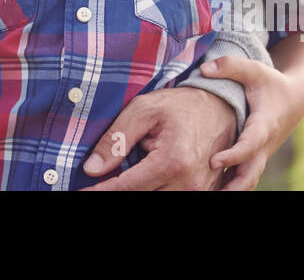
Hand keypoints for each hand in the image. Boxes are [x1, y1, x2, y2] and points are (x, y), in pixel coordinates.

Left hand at [80, 86, 235, 189]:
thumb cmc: (180, 105)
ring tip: (133, 166)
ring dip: (140, 186)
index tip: (81, 191)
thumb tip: (92, 169)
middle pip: (140, 196)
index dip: (101, 191)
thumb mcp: (144, 110)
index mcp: (172, 162)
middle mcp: (189, 183)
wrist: (222, 106)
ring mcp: (200, 191)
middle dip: (119, 187)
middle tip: (102, 179)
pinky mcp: (205, 192)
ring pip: (156, 198)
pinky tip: (148, 176)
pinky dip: (156, 187)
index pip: (126, 187)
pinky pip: (173, 196)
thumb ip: (116, 139)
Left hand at [199, 54, 303, 190]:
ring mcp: (261, 154)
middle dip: (234, 186)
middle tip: (207, 192)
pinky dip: (231, 185)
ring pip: (249, 179)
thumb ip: (230, 66)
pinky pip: (245, 176)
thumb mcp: (254, 70)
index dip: (233, 155)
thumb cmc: (270, 83)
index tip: (213, 162)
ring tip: (205, 194)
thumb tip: (203, 69)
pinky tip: (209, 189)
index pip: (250, 145)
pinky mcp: (255, 157)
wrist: (294, 99)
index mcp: (264, 125)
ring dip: (232, 189)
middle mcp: (264, 145)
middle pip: (251, 173)